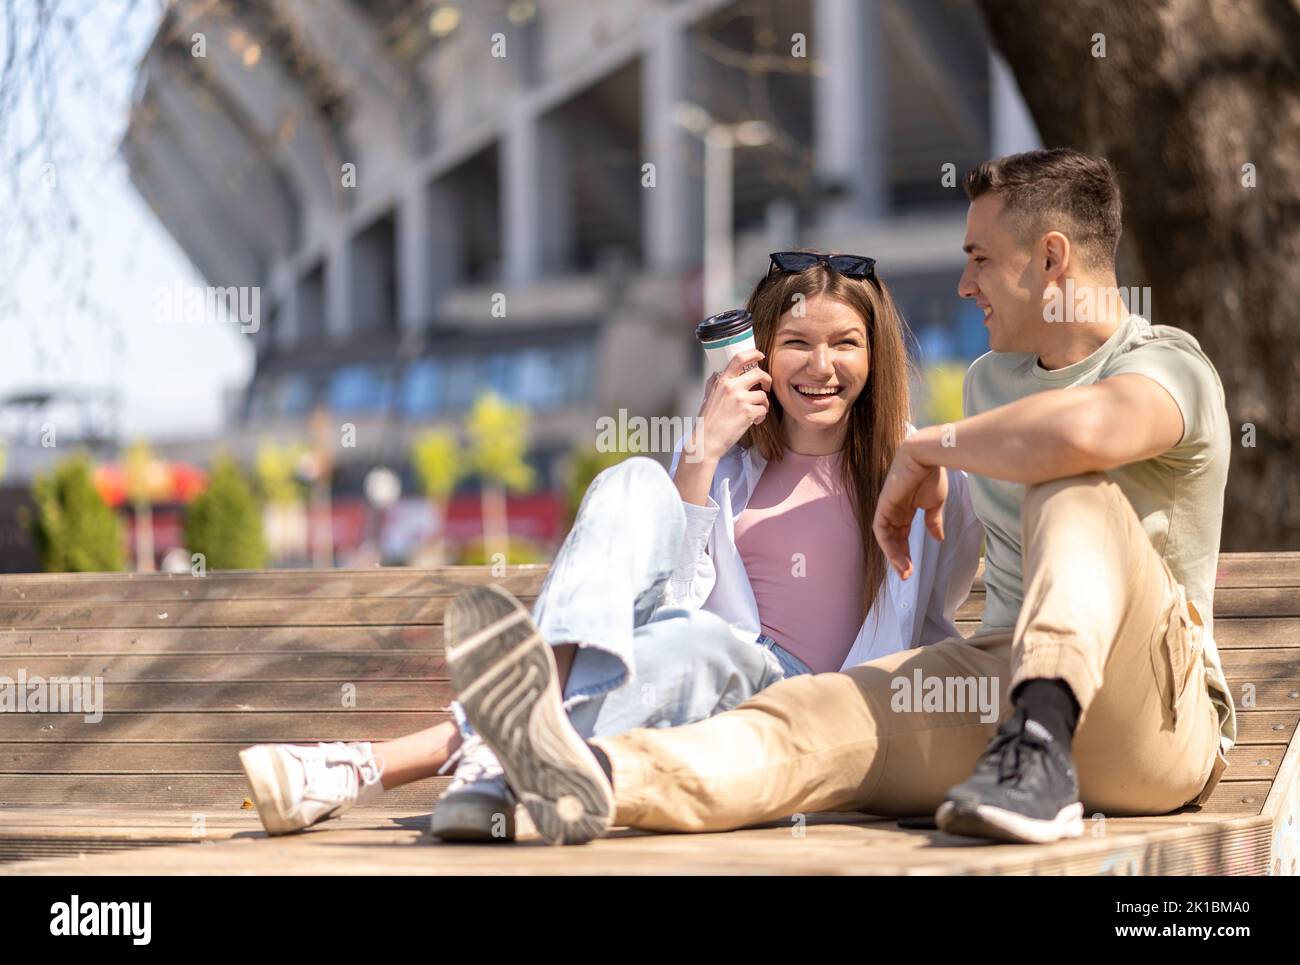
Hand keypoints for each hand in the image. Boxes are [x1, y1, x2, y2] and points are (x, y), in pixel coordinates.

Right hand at [685, 349, 770, 462]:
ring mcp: (740, 400)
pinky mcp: (748, 413)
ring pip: (763, 395)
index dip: (753, 354)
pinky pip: (764, 409)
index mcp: (722, 381)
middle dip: (766, 380)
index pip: (739, 358)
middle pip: (759, 373)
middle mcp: (732, 387)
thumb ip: (716, 384)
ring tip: (755, 412)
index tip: (760, 356)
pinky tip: (753, 421)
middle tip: (765, 386)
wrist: (707, 441)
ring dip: (763, 404)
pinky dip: (761, 416)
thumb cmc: (707, 421)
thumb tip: (719, 373)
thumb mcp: (709, 396)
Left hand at [871, 439, 947, 579]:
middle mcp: (894, 510)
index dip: (907, 552)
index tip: (914, 569)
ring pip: (886, 538)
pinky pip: (881, 530)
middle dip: (900, 559)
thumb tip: (938, 539)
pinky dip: (888, 545)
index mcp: (906, 509)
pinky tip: (898, 557)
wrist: (926, 456)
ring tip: (905, 572)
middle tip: (907, 576)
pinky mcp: (884, 505)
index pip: (902, 535)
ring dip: (894, 556)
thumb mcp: (935, 504)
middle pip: (893, 540)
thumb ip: (933, 522)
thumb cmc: (932, 475)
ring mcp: (887, 508)